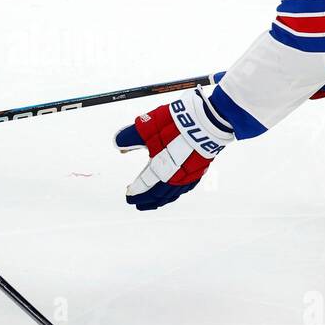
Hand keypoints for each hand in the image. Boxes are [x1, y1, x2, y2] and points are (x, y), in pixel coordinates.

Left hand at [115, 87, 232, 210]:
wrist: (207, 119)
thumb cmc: (176, 123)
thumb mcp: (147, 127)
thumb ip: (130, 137)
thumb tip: (117, 143)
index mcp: (160, 168)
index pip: (144, 185)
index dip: (135, 192)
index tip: (128, 195)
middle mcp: (175, 176)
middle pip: (158, 195)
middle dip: (146, 201)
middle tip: (137, 205)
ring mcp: (189, 175)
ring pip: (172, 194)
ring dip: (160, 200)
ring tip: (153, 203)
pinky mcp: (200, 169)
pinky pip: (185, 188)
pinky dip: (175, 194)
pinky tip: (174, 192)